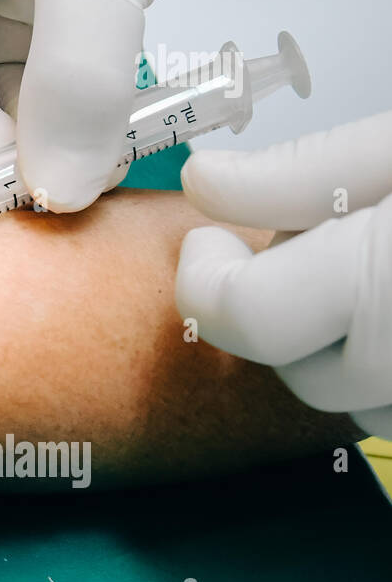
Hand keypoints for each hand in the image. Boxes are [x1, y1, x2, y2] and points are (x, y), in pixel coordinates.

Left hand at [176, 111, 391, 437]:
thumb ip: (306, 173)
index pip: (250, 318)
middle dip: (281, 313)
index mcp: (391, 281)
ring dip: (341, 354)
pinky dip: (387, 376)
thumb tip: (208, 183)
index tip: (209, 244)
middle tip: (312, 249)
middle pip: (298, 372)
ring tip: (376, 277)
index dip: (210, 279)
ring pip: (355, 408)